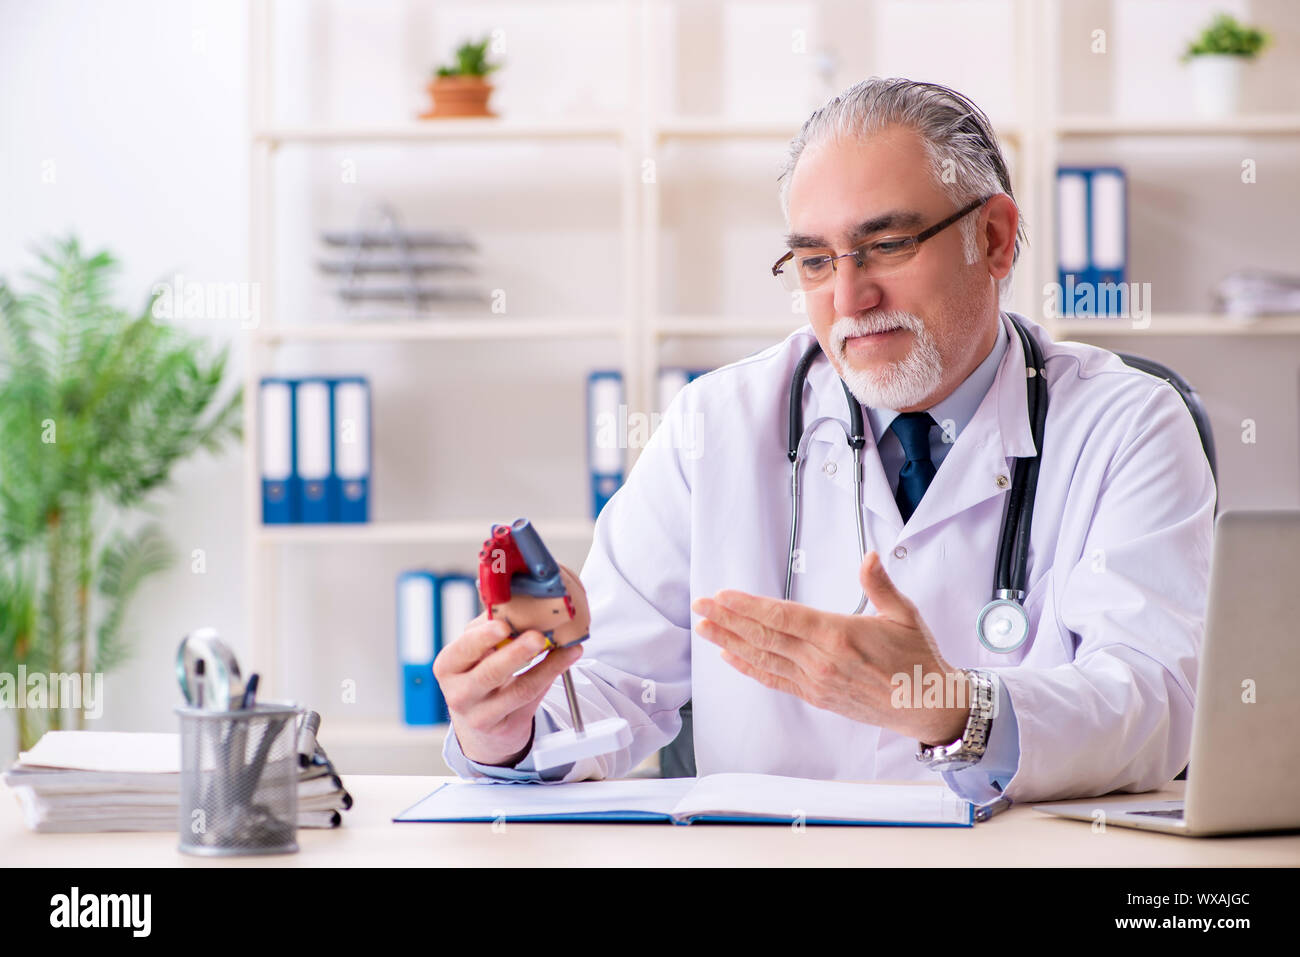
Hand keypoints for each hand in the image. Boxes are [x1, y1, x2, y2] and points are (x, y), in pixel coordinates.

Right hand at [435, 563, 587, 765]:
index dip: (481, 638)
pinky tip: (566, 658)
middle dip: (515, 653)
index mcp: (448, 665)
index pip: (462, 650)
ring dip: (545, 665)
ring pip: (517, 690)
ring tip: (562, 647)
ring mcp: (481, 714)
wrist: (481, 723)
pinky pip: (533, 698)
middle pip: (488, 674)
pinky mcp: (505, 726)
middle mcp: (459, 692)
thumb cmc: (478, 674)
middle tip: (536, 636)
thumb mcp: (474, 651)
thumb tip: (510, 590)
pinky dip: (552, 674)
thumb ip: (489, 624)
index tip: (501, 625)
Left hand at [690, 551, 969, 744]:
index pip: (782, 617)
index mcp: (838, 635)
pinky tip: (730, 657)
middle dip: (728, 620)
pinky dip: (749, 668)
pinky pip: (775, 680)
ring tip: (704, 628)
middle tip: (699, 607)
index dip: (748, 607)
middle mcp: (821, 661)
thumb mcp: (904, 614)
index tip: (722, 596)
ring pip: (764, 658)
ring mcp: (816, 682)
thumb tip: (870, 556)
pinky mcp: (817, 697)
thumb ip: (880, 584)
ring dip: (730, 642)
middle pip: (764, 637)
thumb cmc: (918, 659)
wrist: (929, 706)